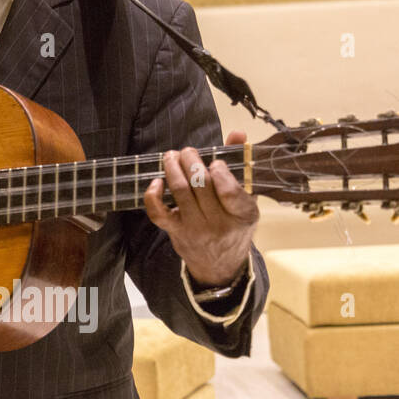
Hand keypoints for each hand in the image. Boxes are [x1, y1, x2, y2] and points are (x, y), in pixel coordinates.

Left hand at [143, 131, 258, 286]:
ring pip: (180, 192)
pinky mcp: (176, 231)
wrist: (220, 264)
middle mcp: (219, 223)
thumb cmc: (233, 225)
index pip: (230, 191)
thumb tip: (238, 133)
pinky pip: (158, 213)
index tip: (215, 162)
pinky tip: (156, 181)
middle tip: (188, 151)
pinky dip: (153, 195)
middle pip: (201, 185)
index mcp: (243, 213)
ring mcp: (196, 228)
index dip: (220, 172)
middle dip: (191, 161)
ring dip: (172, 168)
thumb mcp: (245, 199)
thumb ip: (240, 165)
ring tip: (171, 156)